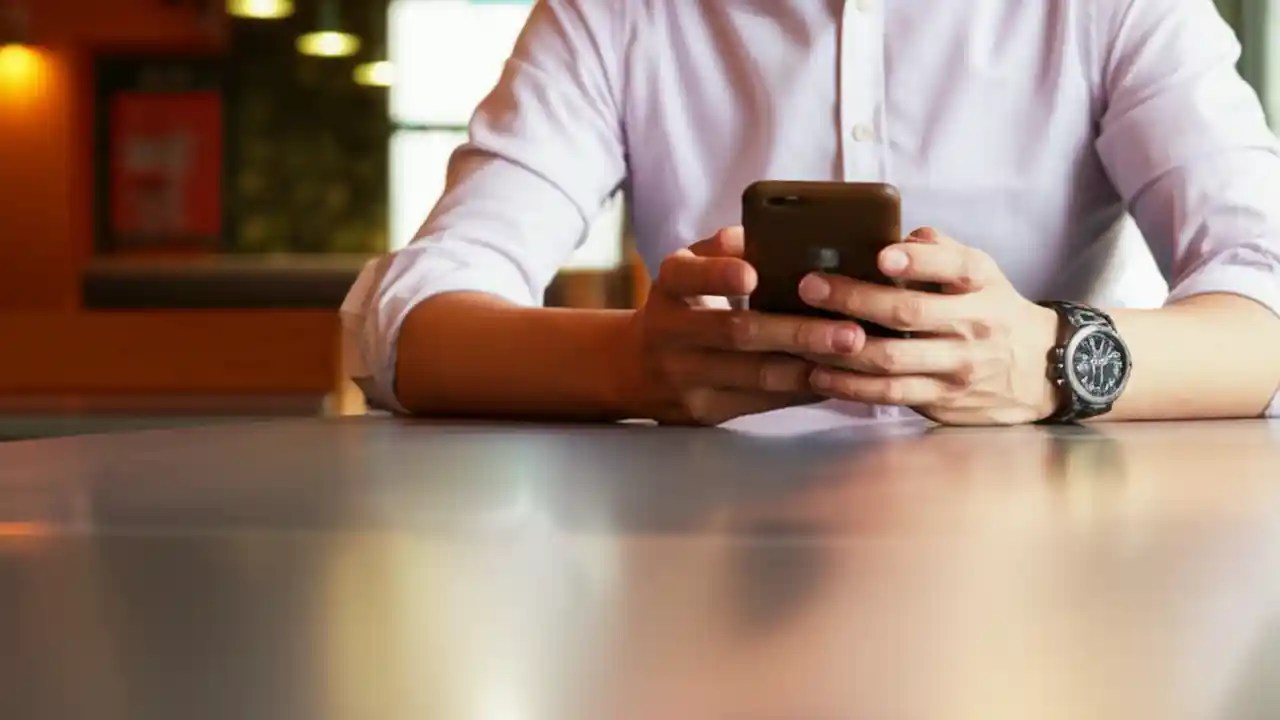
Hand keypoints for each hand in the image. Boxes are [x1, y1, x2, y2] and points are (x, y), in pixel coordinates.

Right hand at [618, 227, 866, 424]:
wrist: (633, 369)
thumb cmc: (680, 307)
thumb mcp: (686, 272)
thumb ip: (720, 251)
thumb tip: (759, 233)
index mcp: (668, 286)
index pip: (687, 277)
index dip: (718, 274)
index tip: (753, 274)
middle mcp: (670, 332)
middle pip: (736, 333)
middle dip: (796, 332)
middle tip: (848, 331)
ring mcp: (684, 377)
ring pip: (753, 375)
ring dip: (808, 366)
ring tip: (852, 356)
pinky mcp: (703, 411)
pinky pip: (759, 403)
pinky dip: (800, 390)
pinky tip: (834, 378)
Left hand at [797, 228, 1059, 425]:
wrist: (1043, 371)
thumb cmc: (993, 310)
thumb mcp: (981, 272)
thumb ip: (940, 251)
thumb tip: (899, 237)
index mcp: (981, 284)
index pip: (955, 266)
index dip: (918, 262)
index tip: (882, 254)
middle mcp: (971, 326)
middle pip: (908, 314)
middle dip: (854, 299)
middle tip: (809, 286)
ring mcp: (956, 369)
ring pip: (891, 359)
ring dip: (840, 348)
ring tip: (800, 333)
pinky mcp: (942, 402)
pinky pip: (890, 394)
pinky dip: (850, 386)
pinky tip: (818, 374)